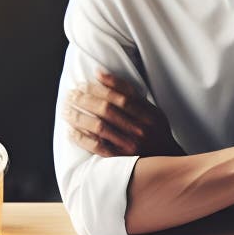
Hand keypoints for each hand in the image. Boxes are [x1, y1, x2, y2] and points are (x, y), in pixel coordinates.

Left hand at [64, 71, 182, 157]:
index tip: (83, 84)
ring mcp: (130, 146)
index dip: (98, 88)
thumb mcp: (152, 110)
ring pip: (100, 128)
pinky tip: (72, 132)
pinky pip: (98, 148)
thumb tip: (100, 74)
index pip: (120, 97)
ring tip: (66, 111)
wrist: (167, 160)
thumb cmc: (156, 132)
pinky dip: (83, 139)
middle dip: (85, 100)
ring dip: (79, 118)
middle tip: (71, 96)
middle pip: (107, 110)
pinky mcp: (122, 159)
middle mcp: (140, 130)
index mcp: (149, 115)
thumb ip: (130, 93)